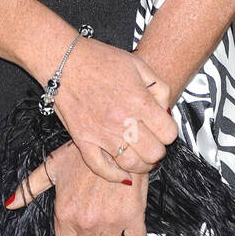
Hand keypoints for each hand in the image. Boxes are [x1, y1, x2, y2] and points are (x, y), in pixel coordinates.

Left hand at [6, 141, 149, 235]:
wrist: (118, 140)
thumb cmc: (86, 152)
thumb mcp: (54, 166)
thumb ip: (31, 187)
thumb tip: (10, 204)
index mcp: (65, 214)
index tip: (81, 230)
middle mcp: (86, 222)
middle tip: (98, 225)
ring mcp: (111, 222)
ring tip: (113, 224)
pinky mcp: (133, 217)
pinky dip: (134, 235)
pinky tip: (130, 222)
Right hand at [54, 39, 176, 181]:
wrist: (65, 61)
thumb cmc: (101, 59)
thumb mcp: (139, 65)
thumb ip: (160, 88)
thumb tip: (166, 111)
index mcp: (139, 101)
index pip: (168, 133)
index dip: (169, 132)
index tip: (163, 129)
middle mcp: (122, 120)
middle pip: (154, 153)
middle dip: (157, 149)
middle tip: (152, 143)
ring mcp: (102, 133)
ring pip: (132, 165)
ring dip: (141, 164)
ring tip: (141, 157)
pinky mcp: (83, 140)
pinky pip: (101, 168)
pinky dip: (115, 175)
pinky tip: (123, 174)